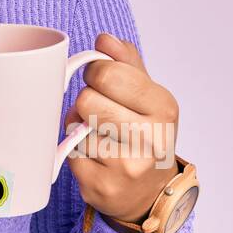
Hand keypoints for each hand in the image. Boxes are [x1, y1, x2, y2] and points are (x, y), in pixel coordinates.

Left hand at [62, 33, 178, 225]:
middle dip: (86, 103)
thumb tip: (104, 39)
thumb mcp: (147, 95)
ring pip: (75, 129)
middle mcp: (151, 139)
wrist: (151, 193)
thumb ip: (126, 63)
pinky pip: (69, 156)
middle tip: (99, 112)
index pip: (107, 74)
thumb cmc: (145, 135)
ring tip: (99, 137)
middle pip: (86, 101)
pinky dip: (76, 154)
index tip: (100, 81)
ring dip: (79, 130)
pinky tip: (95, 159)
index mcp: (163, 107)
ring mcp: (127, 168)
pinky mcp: (103, 188)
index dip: (94, 73)